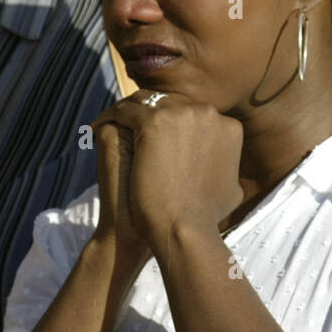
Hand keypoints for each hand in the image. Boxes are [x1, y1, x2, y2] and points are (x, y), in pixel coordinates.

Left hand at [92, 91, 243, 249]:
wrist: (185, 229)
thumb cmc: (204, 216)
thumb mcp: (232, 187)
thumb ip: (228, 167)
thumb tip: (233, 169)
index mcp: (228, 125)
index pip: (193, 112)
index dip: (174, 122)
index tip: (158, 134)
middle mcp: (208, 113)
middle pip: (171, 102)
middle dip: (152, 112)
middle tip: (131, 126)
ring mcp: (181, 114)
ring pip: (147, 102)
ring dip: (129, 111)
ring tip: (112, 124)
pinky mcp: (154, 122)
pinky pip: (125, 110)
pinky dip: (110, 116)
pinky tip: (99, 127)